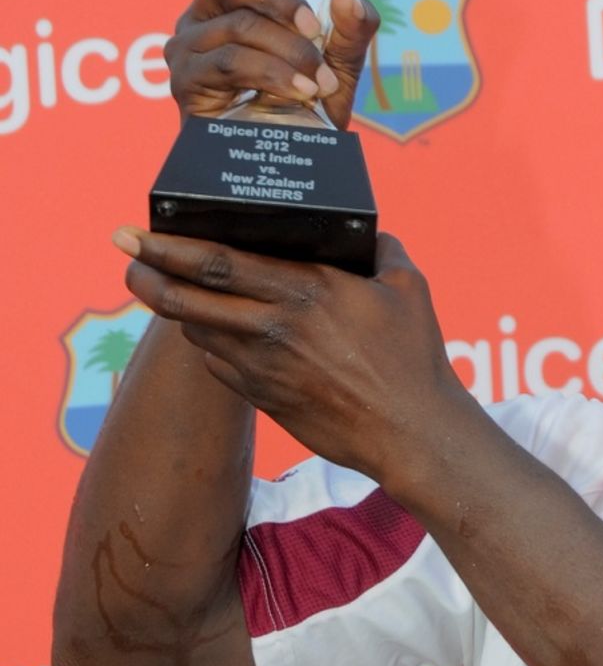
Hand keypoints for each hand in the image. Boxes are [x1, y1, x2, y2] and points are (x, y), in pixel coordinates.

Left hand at [114, 227, 473, 488]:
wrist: (409, 433)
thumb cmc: (413, 359)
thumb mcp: (407, 286)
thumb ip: (381, 249)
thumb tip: (364, 233)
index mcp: (306, 290)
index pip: (218, 262)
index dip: (170, 246)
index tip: (137, 232)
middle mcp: (274, 328)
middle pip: (189, 297)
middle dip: (148, 275)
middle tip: (126, 256)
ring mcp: (264, 368)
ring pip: (198, 332)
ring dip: (173, 309)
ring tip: (158, 288)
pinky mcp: (265, 397)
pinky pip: (219, 365)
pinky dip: (207, 344)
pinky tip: (208, 333)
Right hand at [164, 0, 379, 129]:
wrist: (292, 167)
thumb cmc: (308, 110)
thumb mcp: (340, 64)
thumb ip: (352, 30)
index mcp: (228, 3)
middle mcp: (199, 20)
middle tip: (315, 31)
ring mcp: (186, 51)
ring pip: (238, 25)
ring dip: (289, 52)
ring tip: (318, 84)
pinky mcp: (185, 84)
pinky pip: (229, 62)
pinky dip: (273, 75)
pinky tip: (300, 93)